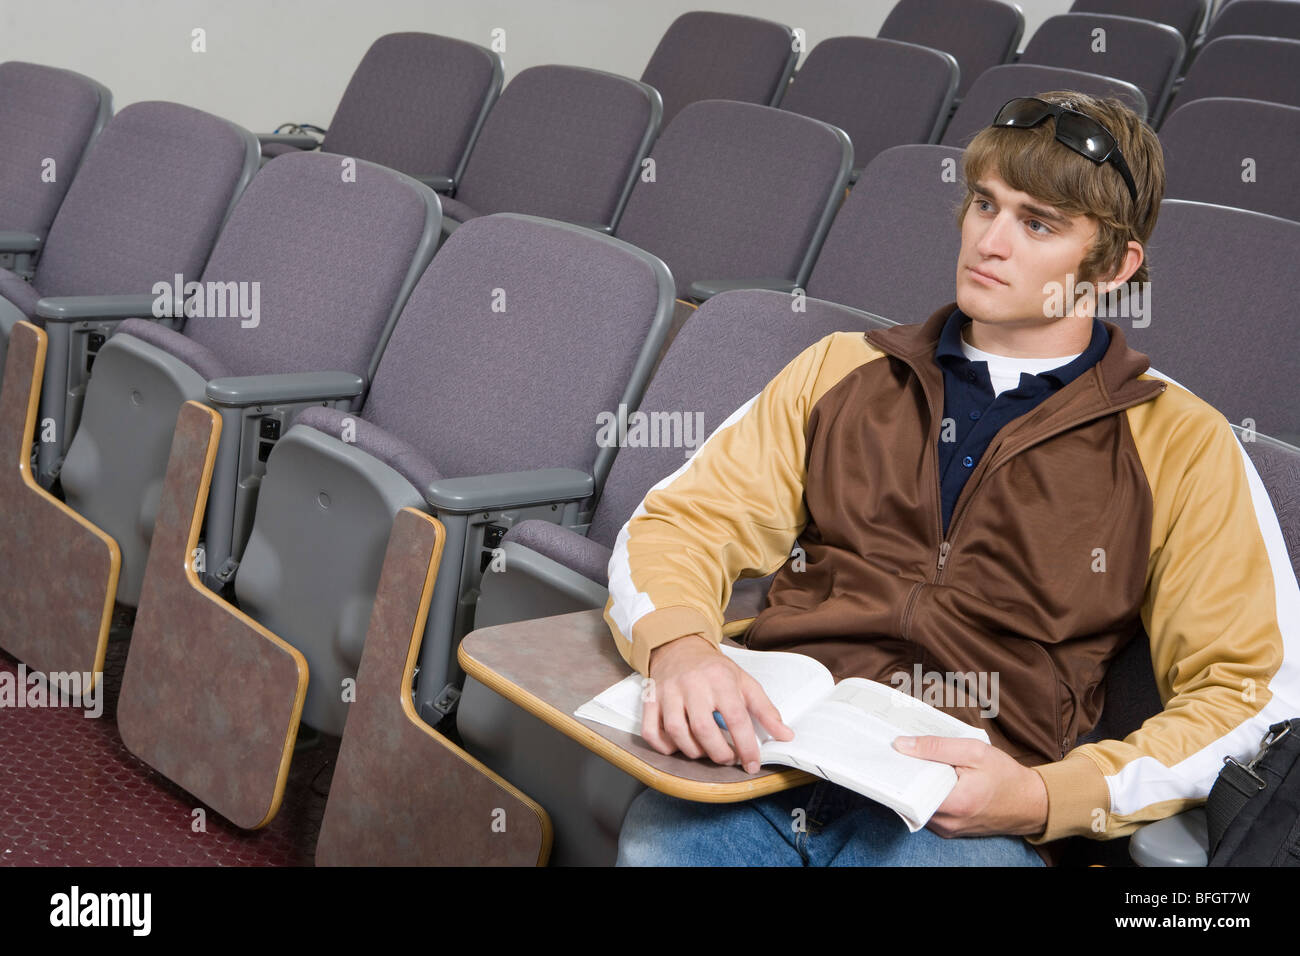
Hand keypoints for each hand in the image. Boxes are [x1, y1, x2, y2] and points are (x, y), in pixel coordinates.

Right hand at [643, 634, 793, 772]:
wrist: (679, 647)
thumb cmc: (714, 670)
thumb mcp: (744, 682)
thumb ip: (765, 710)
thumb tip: (785, 735)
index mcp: (720, 679)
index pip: (735, 717)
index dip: (746, 745)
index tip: (752, 764)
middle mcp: (692, 684)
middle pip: (703, 728)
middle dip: (719, 753)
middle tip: (728, 758)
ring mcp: (668, 692)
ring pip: (676, 732)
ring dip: (693, 751)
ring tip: (706, 751)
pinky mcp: (650, 700)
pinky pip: (651, 731)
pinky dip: (664, 747)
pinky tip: (679, 746)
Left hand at [892, 735, 1047, 836]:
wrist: (1030, 802)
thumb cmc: (1005, 776)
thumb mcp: (974, 751)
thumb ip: (937, 747)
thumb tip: (902, 744)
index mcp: (954, 803)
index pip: (909, 788)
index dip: (896, 768)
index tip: (888, 751)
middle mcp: (946, 822)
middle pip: (910, 796)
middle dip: (903, 773)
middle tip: (898, 750)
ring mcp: (947, 829)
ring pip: (917, 803)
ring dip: (915, 782)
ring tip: (913, 760)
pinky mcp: (948, 828)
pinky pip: (927, 809)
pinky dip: (925, 792)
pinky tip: (928, 774)